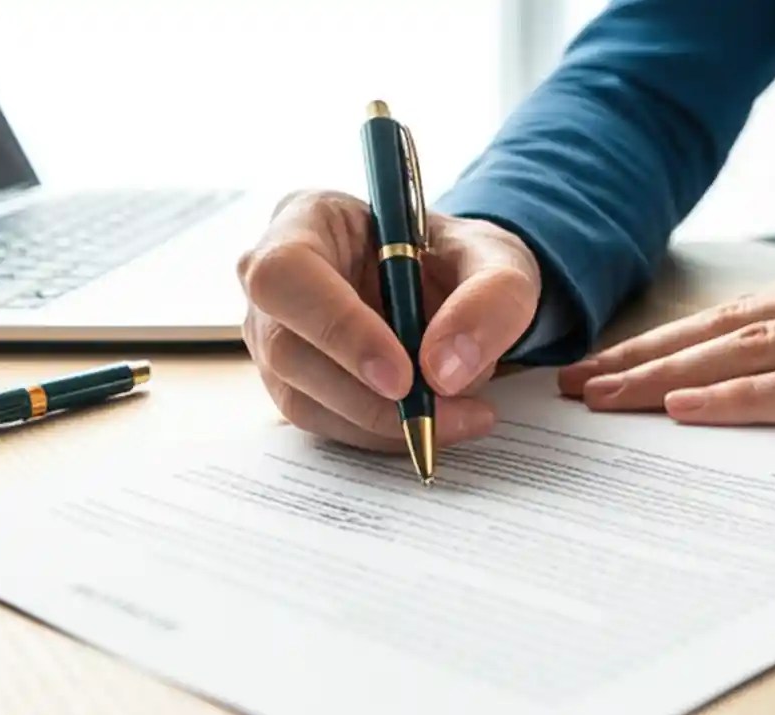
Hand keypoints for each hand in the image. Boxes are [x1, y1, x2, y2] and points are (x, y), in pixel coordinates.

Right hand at [239, 191, 540, 450]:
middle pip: (286, 347)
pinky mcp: (295, 384)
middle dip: (365, 394)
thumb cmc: (460, 260)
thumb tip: (445, 370)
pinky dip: (382, 435)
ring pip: (303, 398)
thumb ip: (489, 299)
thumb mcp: (498, 260)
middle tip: (436, 413)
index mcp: (308, 219)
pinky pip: (325, 424)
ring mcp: (276, 337)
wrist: (456, 290)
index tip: (401, 376)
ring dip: (381, 424)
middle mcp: (276, 280)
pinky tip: (437, 423)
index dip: (337, 328)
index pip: (286, 273)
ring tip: (460, 416)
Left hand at [559, 233, 774, 423]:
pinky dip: (749, 398)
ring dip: (670, 379)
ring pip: (756, 351)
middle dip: (643, 361)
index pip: (738, 313)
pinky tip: (692, 411)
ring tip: (606, 403)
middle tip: (576, 389)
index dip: (664, 342)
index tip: (607, 367)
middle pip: (727, 328)